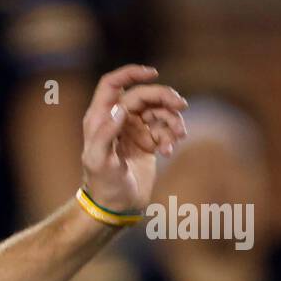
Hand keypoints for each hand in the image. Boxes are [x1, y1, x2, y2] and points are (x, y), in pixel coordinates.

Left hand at [80, 65, 187, 212]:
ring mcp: (133, 129)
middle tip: (182, 106)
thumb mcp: (98, 161)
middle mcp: (116, 119)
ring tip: (178, 137)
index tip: (153, 73)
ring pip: (159, 110)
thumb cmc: (102, 184)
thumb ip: (106, 133)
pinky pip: (165, 128)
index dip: (131, 73)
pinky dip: (171, 136)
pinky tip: (168, 151)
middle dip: (164, 97)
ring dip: (172, 120)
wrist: (115, 207)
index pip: (112, 84)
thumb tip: (120, 107)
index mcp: (99, 118)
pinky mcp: (147, 140)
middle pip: (144, 94)